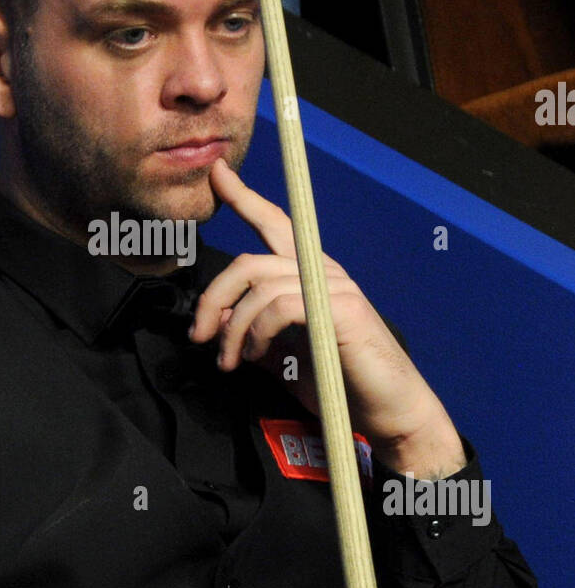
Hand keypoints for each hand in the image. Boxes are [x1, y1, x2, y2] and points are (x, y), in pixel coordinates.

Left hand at [189, 160, 466, 477]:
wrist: (388, 413)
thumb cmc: (339, 385)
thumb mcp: (282, 357)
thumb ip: (253, 333)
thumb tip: (218, 319)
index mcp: (309, 276)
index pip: (274, 225)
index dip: (244, 198)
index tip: (216, 174)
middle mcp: (322, 271)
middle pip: (249, 261)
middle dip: (213, 296)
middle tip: (199, 335)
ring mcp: (334, 287)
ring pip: (259, 285)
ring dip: (233, 328)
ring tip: (229, 360)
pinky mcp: (341, 309)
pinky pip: (281, 305)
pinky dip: (258, 331)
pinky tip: (258, 355)